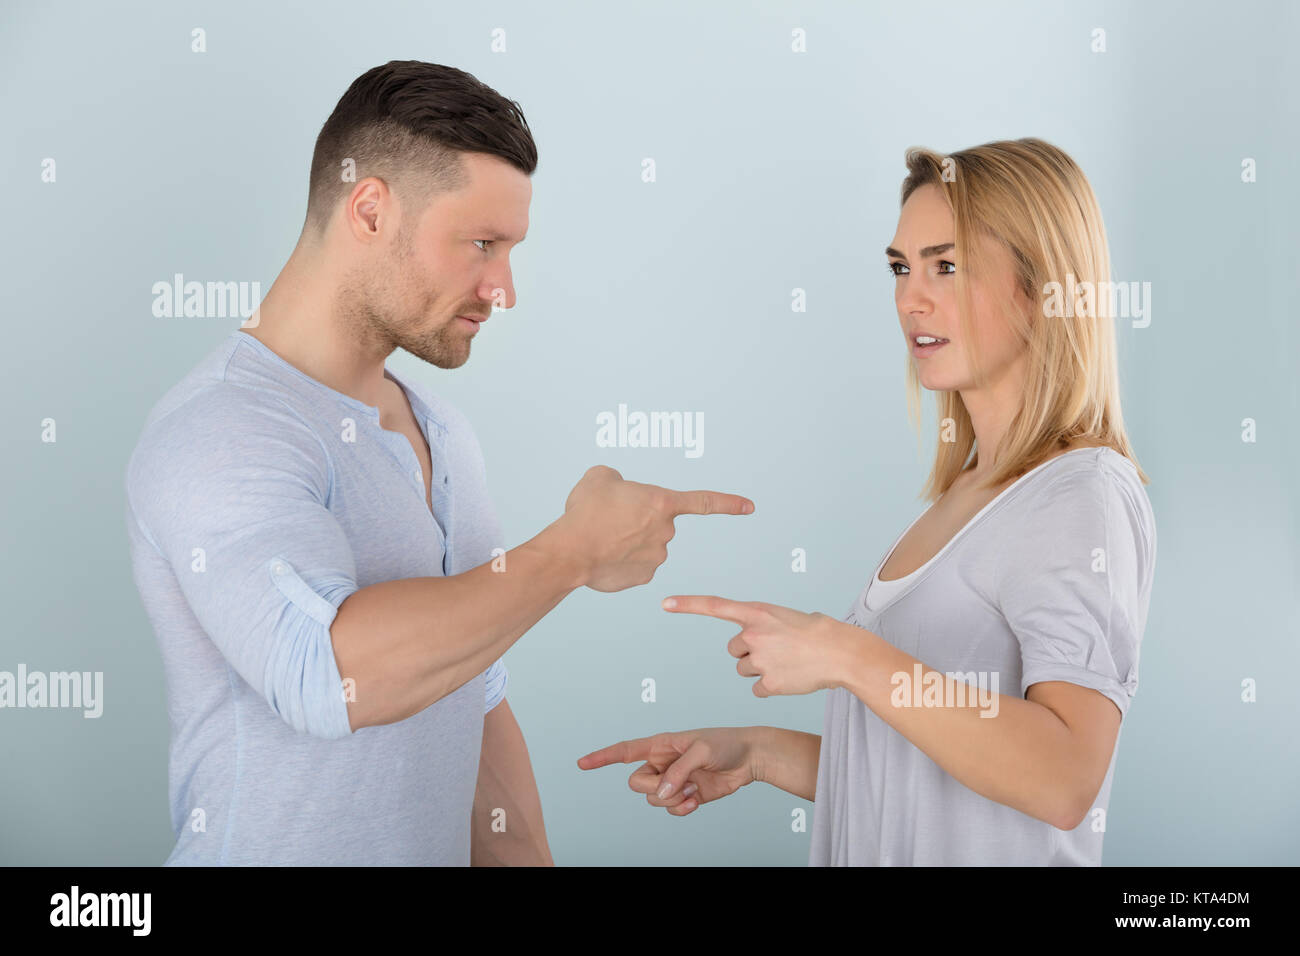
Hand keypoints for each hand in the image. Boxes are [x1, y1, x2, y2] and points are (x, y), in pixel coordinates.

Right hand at [555, 465, 753, 592]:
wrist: (570, 553)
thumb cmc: (585, 512)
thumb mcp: (599, 477)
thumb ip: (617, 479)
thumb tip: (618, 490)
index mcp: (661, 503)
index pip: (703, 502)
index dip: (727, 503)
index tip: (749, 507)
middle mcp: (665, 531)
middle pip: (656, 522)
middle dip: (636, 520)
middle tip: (607, 519)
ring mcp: (656, 557)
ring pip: (645, 544)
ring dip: (627, 540)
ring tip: (600, 538)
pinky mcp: (644, 577)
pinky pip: (635, 565)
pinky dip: (620, 560)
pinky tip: (602, 557)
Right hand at [577, 727, 757, 815]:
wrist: (748, 758)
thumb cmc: (725, 744)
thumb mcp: (701, 750)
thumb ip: (678, 770)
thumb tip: (661, 791)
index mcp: (660, 745)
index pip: (624, 751)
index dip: (602, 757)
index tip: (582, 764)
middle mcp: (661, 763)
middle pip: (636, 783)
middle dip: (654, 788)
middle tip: (678, 782)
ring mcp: (672, 780)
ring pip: (653, 799)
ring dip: (672, 799)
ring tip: (694, 787)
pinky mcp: (685, 795)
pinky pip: (670, 809)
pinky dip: (681, 808)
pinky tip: (696, 799)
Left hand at [663, 595, 850, 695]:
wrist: (841, 653)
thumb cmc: (817, 632)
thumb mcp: (784, 617)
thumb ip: (762, 624)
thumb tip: (751, 638)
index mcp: (757, 612)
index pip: (714, 606)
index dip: (688, 605)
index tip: (664, 603)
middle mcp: (753, 634)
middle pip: (734, 650)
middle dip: (750, 651)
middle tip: (778, 649)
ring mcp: (760, 660)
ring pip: (745, 669)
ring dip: (762, 669)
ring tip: (788, 662)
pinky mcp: (769, 683)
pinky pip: (758, 688)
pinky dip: (772, 686)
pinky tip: (790, 678)